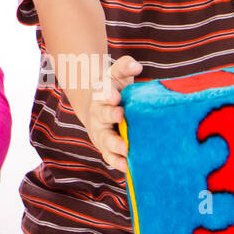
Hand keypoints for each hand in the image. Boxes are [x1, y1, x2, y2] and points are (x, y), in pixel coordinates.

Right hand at [84, 55, 142, 174]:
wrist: (99, 109)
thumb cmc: (115, 90)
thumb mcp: (117, 75)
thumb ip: (125, 67)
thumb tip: (136, 65)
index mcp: (101, 94)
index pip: (102, 91)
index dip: (108, 93)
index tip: (115, 95)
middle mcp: (98, 114)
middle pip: (102, 115)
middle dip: (110, 115)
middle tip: (120, 115)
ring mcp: (100, 132)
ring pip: (105, 139)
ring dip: (114, 144)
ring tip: (126, 148)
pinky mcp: (105, 147)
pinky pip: (109, 156)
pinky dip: (117, 162)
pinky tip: (126, 167)